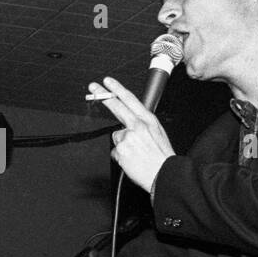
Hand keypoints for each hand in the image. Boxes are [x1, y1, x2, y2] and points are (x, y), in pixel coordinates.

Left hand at [91, 76, 175, 194]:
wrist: (164, 174)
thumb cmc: (162, 157)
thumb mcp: (158, 134)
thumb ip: (143, 126)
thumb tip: (129, 125)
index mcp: (149, 120)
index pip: (131, 100)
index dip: (118, 89)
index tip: (108, 82)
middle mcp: (138, 126)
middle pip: (117, 107)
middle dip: (103, 95)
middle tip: (93, 87)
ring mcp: (128, 137)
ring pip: (117, 137)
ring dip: (123, 145)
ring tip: (136, 154)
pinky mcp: (121, 149)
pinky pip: (116, 152)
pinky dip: (122, 157)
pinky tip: (132, 160)